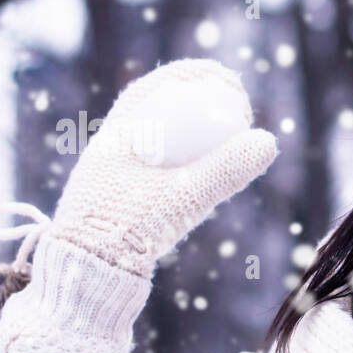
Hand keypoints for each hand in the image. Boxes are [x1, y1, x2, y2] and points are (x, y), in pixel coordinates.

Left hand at [49, 58, 277, 277]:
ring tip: (227, 144)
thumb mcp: (183, 198)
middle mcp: (111, 149)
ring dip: (193, 135)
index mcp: (115, 134)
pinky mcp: (122, 201)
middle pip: (158, 111)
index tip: (227, 80)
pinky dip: (185, 162)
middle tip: (235, 114)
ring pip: (158, 141)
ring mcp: (115, 176)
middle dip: (199, 105)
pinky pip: (157, 168)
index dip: (194, 75)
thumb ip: (225, 170)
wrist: (85, 277)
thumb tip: (267, 141)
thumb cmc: (126, 234)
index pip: (156, 86)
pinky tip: (205, 177)